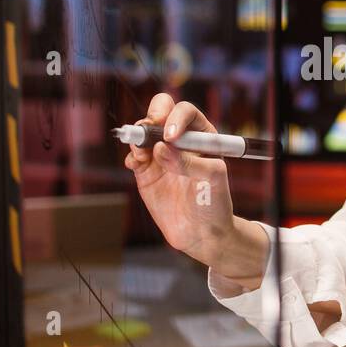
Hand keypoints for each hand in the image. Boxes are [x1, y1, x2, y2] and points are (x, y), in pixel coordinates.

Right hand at [122, 92, 234, 266]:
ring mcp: (161, 155)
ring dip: (138, 138)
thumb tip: (160, 149)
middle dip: (151, 118)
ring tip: (141, 156)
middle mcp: (180, 141)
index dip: (175, 117)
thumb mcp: (213, 179)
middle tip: (147, 133)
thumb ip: (190, 162)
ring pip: (143, 132)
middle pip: (159, 112)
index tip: (171, 136)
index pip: (185, 112)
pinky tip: (136, 165)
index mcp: (202, 135)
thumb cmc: (215, 204)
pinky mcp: (146, 172)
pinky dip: (130, 156)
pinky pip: (133, 155)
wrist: (202, 234)